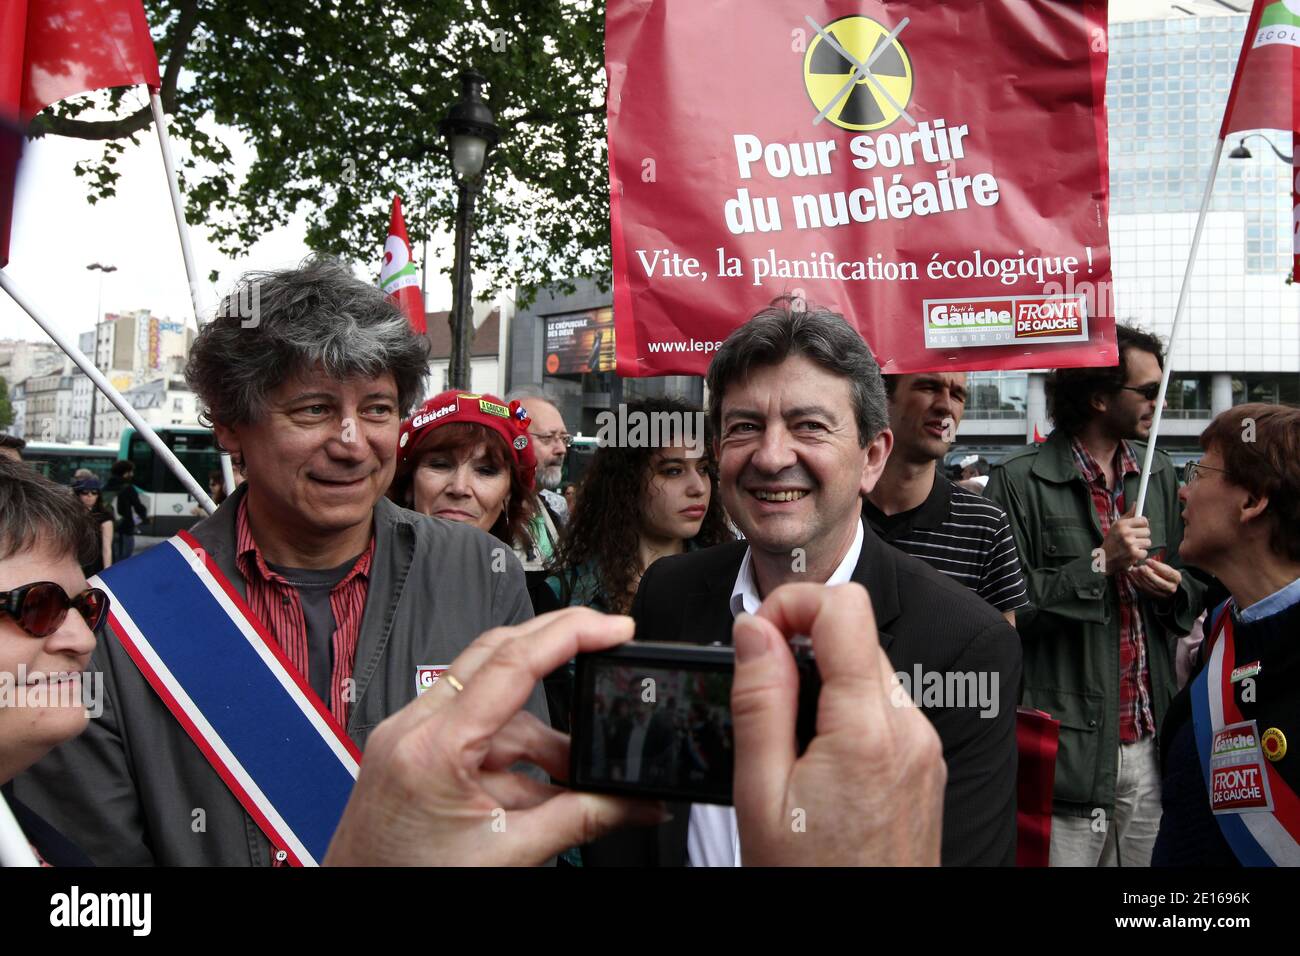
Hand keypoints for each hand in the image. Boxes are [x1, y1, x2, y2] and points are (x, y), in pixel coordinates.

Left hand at [324, 607, 667, 865]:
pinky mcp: (414, 751)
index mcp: (433, 747)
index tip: (615, 626)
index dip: (571, 634)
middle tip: (611, 643)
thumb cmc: (408, 885)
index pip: (512, 663)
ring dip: (545, 733)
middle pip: (498, 655)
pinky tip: (547, 788)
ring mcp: (410, 736)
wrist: (357, 908)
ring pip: (495, 701)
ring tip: (580, 781)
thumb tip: (636, 803)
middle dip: (560, 645)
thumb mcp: (508, 853)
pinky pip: (478, 729)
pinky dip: (520, 752)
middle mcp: (414, 727)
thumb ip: (580, 820)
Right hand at [731, 583, 945, 865]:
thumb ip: (760, 700)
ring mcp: (924, 747)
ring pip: (867, 672)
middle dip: (802, 649)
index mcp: (869, 730)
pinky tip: (817, 762)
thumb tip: (755, 629)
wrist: (864, 942)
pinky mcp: (925, 764)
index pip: (846, 608)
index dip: (793, 604)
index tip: (758, 635)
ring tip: (788, 744)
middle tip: (761, 696)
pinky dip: (844, 715)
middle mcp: (910, 729)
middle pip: (856, 637)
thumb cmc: (811, 880)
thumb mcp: (760, 792)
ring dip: (822, 685)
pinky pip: (882, 710)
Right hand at [1100, 507, 1150, 573]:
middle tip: (1134, 539)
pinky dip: (1140, 554)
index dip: (1143, 524)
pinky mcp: (1133, 554)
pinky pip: (1145, 552)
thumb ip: (1129, 515)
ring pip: (1148, 542)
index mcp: (1122, 524)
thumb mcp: (1117, 525)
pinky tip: (1132, 553)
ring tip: (1132, 546)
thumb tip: (1136, 503)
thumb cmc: (1112, 540)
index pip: (1143, 520)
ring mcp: (1130, 543)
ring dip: (1142, 545)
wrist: (1104, 558)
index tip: (1140, 527)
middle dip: (1142, 536)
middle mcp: (1125, 533)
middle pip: (1147, 531)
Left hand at [1128, 557, 1180, 598]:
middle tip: (1140, 567)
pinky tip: (1130, 576)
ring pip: (1150, 587)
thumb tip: (1147, 561)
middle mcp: (1171, 588)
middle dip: (1148, 574)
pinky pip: (1143, 590)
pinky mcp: (1153, 597)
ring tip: (1134, 570)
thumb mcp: (1165, 568)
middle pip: (1159, 582)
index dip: (1157, 566)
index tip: (1147, 560)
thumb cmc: (1163, 573)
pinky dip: (1135, 583)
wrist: (1164, 584)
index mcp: (1176, 578)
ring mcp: (1162, 594)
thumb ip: (1157, 565)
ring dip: (1140, 579)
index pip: (1167, 572)